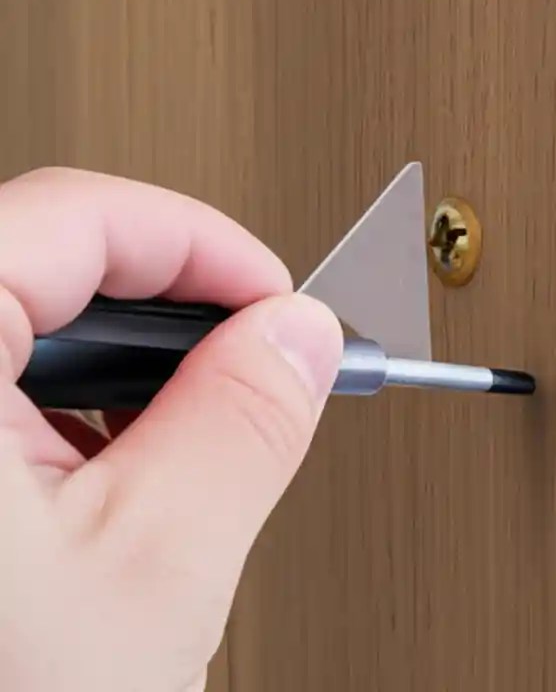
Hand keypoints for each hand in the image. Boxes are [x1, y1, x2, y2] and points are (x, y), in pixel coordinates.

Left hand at [0, 168, 343, 690]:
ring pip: (13, 328)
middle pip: (39, 262)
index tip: (275, 296)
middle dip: (169, 318)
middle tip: (254, 371)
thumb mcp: (152, 568)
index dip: (200, 245)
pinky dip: (58, 421)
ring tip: (173, 456)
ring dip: (116, 377)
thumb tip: (297, 336)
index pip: (70, 217)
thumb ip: (244, 421)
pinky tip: (95, 488)